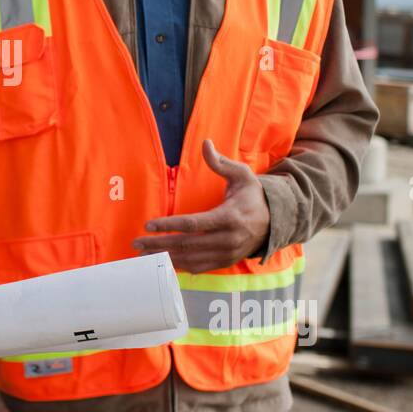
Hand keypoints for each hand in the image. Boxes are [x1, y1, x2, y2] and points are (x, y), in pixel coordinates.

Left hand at [131, 139, 270, 272]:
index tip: (148, 225)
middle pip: (187, 244)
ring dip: (165, 258)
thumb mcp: (241, 175)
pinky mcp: (226, 262)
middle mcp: (227, 239)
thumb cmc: (252, 195)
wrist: (275, 221)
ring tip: (144, 255)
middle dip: (159, 244)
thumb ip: (220, 162)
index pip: (192, 224)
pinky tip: (163, 263)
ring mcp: (227, 254)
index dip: (168, 225)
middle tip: (137, 243)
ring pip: (190, 260)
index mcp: (229, 217)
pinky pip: (199, 268)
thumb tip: (206, 143)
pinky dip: (180, 267)